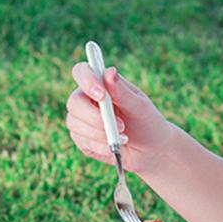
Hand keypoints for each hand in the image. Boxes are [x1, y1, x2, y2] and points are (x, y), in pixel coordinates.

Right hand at [66, 63, 179, 178]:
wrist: (149, 150)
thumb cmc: (146, 122)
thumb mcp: (138, 106)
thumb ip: (122, 91)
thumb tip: (110, 71)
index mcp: (101, 84)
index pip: (82, 72)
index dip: (86, 80)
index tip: (101, 95)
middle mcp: (87, 99)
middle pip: (74, 102)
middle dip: (95, 117)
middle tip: (121, 125)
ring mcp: (81, 119)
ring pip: (75, 123)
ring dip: (100, 133)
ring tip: (123, 138)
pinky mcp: (81, 138)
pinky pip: (81, 141)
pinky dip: (99, 146)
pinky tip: (113, 148)